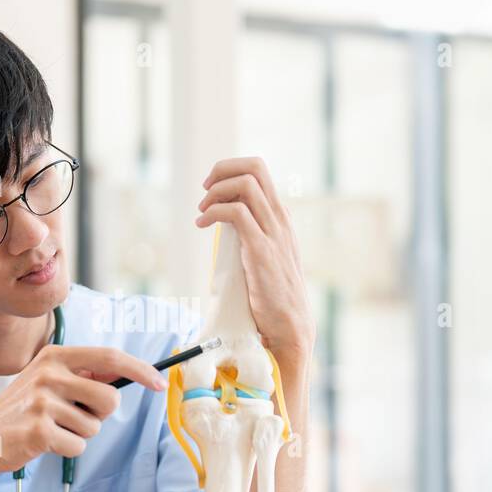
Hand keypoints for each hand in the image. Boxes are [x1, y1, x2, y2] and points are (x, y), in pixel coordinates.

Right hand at [0, 345, 167, 475]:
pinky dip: (68, 449)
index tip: (160, 383)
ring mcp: (42, 401)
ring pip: (94, 426)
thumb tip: (129, 374)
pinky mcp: (39, 430)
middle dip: (102, 414)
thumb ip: (83, 375)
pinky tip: (46, 442)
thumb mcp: (49, 380)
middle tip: (76, 416)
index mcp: (55, 355)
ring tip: (54, 428)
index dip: (140, 370)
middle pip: (110, 398)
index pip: (110, 357)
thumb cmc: (24, 410)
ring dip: (80, 433)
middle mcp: (49, 373)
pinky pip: (78, 445)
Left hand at [195, 157, 315, 366]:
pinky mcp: (261, 250)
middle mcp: (280, 219)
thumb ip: (253, 236)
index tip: (212, 188)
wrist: (290, 324)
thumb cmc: (274, 295)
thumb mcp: (267, 256)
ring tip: (201, 212)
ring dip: (215, 192)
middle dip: (222, 169)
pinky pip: (236, 213)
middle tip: (204, 190)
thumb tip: (226, 223)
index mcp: (281, 218)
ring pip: (246, 185)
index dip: (230, 171)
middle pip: (255, 167)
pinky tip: (202, 225)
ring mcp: (273, 233)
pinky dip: (213, 213)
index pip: (260, 171)